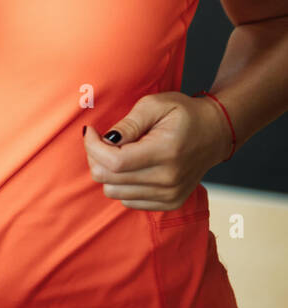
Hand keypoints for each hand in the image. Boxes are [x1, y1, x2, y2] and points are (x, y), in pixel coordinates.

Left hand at [83, 92, 230, 210]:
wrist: (215, 133)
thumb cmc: (183, 114)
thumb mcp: (155, 105)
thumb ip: (128, 124)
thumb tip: (104, 139)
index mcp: (166, 152)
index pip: (114, 162)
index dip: (92, 147)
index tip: (91, 130)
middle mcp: (169, 179)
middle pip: (109, 179)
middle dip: (95, 157)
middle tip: (101, 139)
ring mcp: (170, 194)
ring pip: (114, 192)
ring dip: (107, 171)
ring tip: (117, 152)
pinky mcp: (170, 202)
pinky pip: (127, 201)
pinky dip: (121, 184)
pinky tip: (130, 166)